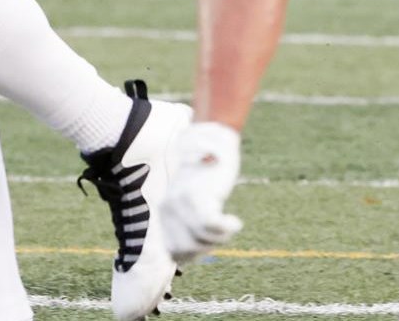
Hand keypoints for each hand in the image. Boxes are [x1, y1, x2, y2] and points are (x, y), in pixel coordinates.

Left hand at [159, 122, 243, 264]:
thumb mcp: (191, 201)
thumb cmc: (205, 175)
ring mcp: (182, 202)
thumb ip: (187, 225)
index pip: (174, 253)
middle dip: (206, 249)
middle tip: (221, 234)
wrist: (212, 142)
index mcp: (164, 212)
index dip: (195, 255)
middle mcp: (168, 208)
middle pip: (186, 250)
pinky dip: (227, 228)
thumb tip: (184, 256)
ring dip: (220, 238)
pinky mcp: (200, 195)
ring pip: (201, 240)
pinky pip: (212, 226)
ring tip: (229, 225)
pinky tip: (235, 221)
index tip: (209, 244)